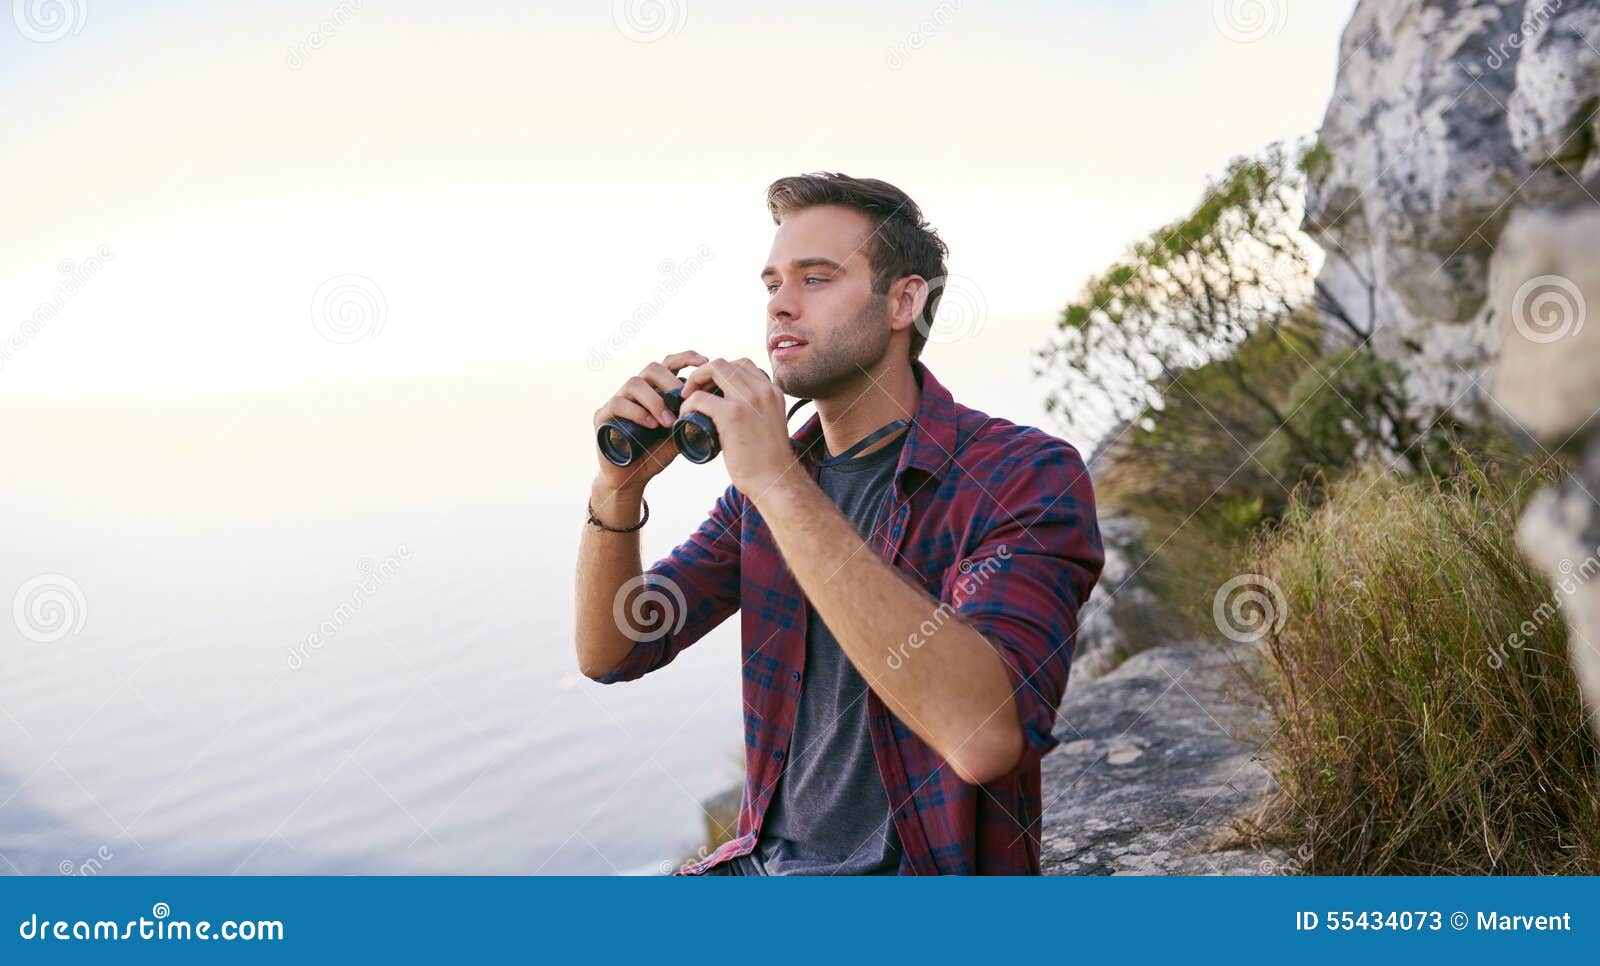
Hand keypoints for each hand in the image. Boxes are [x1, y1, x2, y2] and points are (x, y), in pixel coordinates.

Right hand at [591, 350, 707, 495]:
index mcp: (655, 389)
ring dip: (655, 400)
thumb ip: (693, 422)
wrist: (631, 477)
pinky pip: (618, 404)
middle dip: (670, 381)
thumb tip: (719, 411)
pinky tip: (650, 424)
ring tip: (667, 422)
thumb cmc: (655, 453)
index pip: (669, 364)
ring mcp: (618, 399)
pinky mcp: (603, 415)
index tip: (705, 362)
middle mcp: (636, 390)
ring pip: (635, 383)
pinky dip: (636, 412)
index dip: (687, 358)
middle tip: (684, 400)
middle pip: (652, 368)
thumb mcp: (680, 436)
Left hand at [679, 357, 797, 497]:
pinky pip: (700, 398)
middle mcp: (763, 390)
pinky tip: (686, 414)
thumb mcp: (769, 423)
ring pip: (714, 369)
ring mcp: (748, 400)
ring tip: (688, 398)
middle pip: (727, 363)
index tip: (711, 389)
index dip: (722, 372)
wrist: (776, 481)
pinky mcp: (733, 415)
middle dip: (705, 373)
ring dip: (695, 380)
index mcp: (773, 391)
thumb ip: (758, 410)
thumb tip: (735, 407)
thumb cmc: (769, 460)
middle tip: (694, 391)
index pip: (743, 365)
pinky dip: (688, 403)